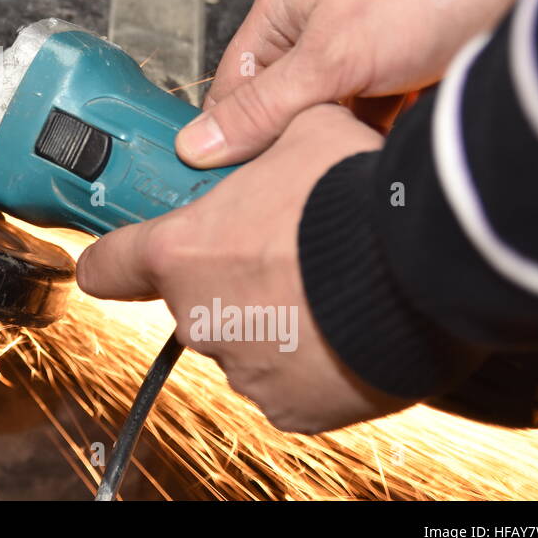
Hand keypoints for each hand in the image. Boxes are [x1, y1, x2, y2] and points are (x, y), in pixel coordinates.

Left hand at [78, 104, 411, 432]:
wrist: (427, 268)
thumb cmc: (354, 196)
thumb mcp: (304, 130)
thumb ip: (266, 137)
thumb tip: (272, 128)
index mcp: (181, 251)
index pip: (110, 265)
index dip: (111, 261)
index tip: (112, 262)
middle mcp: (200, 316)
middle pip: (195, 299)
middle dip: (230, 279)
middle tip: (283, 253)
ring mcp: (245, 369)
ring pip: (245, 342)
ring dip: (273, 320)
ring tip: (327, 289)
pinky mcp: (293, 409)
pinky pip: (290, 384)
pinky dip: (312, 363)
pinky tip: (345, 330)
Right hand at [177, 0, 535, 167]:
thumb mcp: (329, 57)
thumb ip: (265, 108)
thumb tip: (200, 143)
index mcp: (279, 17)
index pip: (230, 92)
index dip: (224, 138)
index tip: (226, 187)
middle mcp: (312, 38)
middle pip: (275, 113)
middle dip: (286, 145)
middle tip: (291, 180)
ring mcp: (356, 60)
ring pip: (322, 123)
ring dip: (333, 143)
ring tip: (338, 164)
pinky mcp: (398, 80)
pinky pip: (367, 126)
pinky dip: (370, 142)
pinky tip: (376, 154)